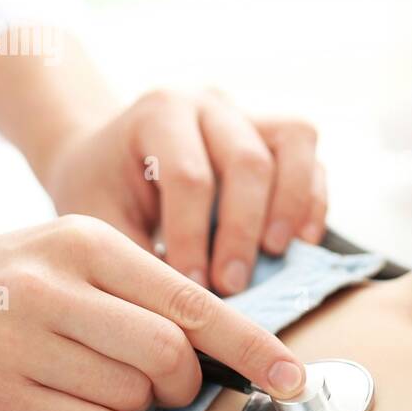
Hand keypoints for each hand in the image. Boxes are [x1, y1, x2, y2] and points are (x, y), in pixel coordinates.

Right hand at [0, 215, 307, 410]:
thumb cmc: (9, 280)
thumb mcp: (76, 253)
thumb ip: (146, 292)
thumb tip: (227, 350)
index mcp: (89, 242)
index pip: (193, 302)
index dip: (251, 345)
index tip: (291, 375)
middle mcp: (56, 287)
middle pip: (171, 356)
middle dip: (187, 383)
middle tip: (171, 384)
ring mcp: (22, 344)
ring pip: (134, 398)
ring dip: (139, 404)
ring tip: (96, 379)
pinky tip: (75, 403)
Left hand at [38, 89, 327, 294]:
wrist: (107, 155)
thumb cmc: (102, 189)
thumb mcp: (98, 218)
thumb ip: (137, 255)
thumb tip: (183, 307)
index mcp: (159, 111)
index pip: (189, 175)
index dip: (193, 237)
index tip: (191, 289)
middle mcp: (210, 103)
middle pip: (247, 159)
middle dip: (243, 230)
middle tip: (232, 283)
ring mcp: (248, 113)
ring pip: (293, 141)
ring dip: (291, 204)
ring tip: (274, 253)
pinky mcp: (276, 135)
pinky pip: (311, 157)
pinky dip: (313, 200)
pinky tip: (301, 241)